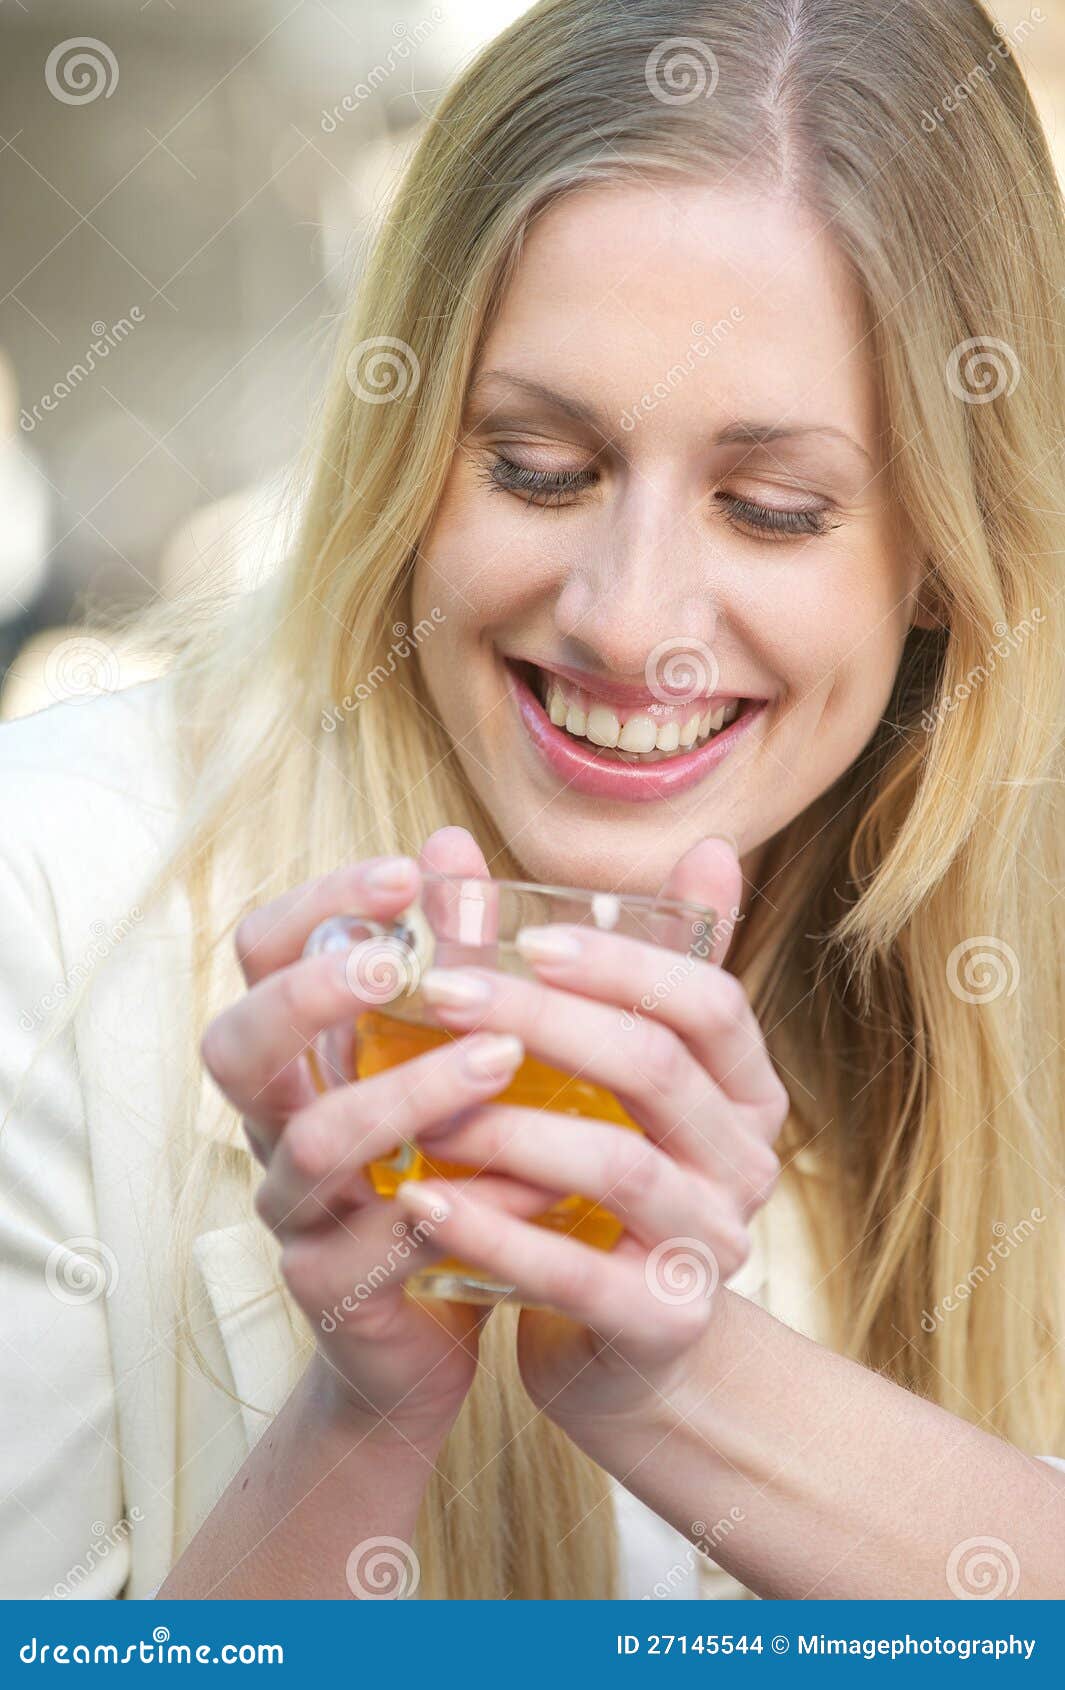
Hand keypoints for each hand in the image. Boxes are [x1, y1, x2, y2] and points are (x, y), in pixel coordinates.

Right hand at [199, 826, 549, 1449]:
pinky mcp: (334, 1289)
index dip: (317, 900)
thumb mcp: (448, 1053)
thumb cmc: (444, 1169)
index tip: (407, 867)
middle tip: (394, 961)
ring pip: (315, 1142)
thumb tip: (454, 836)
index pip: (260, 954)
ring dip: (407, 1091)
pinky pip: (382, 1241)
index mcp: (304, 1052)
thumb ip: (455, 956)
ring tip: (500, 1058)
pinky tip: (538, 1179)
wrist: (430, 1336)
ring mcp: (297, 1209)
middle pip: (234, 1044)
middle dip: (309, 994)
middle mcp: (279, 1124)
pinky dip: (463, 1202)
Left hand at [390, 837, 788, 1435]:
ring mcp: (713, 1248)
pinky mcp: (663, 1323)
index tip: (523, 939)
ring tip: (422, 1099)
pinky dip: (491, 1229)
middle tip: (438, 995)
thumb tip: (694, 837)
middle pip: (653, 1066)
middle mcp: (745, 1164)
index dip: (619, 963)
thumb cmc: (610, 1188)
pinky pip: (574, 1271)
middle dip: (539, 1021)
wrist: (625, 1348)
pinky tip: (419, 1199)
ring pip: (616, 1162)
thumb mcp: (626, 1079)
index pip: (708, 1000)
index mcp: (745, 1090)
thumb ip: (640, 969)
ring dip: (507, 1123)